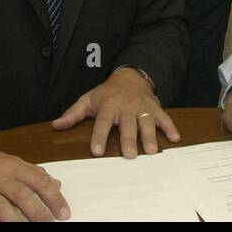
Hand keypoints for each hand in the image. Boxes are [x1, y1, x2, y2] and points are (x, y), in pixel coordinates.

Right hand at [0, 140, 69, 221]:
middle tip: (51, 223)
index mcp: (11, 166)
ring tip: (27, 230)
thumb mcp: (8, 162)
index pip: (38, 181)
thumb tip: (56, 184)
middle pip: (21, 194)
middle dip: (38, 212)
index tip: (64, 212)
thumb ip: (33, 172)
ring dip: (15, 220)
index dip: (53, 198)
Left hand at [51, 67, 179, 156]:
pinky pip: (164, 117)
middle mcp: (126, 107)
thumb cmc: (107, 92)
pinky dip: (170, 127)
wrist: (131, 76)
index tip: (97, 151)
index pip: (102, 123)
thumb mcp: (88, 99)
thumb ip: (73, 113)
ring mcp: (142, 107)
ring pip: (146, 122)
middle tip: (130, 155)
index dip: (99, 136)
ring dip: (150, 136)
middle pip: (127, 125)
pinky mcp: (155, 108)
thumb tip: (56, 125)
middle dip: (129, 139)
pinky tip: (175, 138)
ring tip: (152, 151)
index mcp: (108, 106)